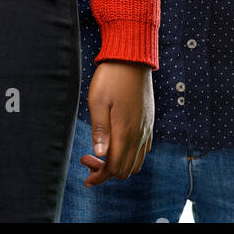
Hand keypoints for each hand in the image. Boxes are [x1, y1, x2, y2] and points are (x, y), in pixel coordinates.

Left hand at [75, 61, 153, 186]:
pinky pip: (143, 149)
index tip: (84, 169)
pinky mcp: (149, 122)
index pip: (114, 167)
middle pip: (125, 170)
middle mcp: (139, 134)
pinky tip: (116, 144)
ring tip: (101, 153)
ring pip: (136, 162)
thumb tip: (100, 154)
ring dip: (118, 164)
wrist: (132, 59)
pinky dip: (130, 155)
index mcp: (125, 131)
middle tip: (87, 158)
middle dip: (106, 171)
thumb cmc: (110, 78)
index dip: (98, 174)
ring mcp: (146, 129)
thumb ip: (100, 130)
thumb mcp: (97, 101)